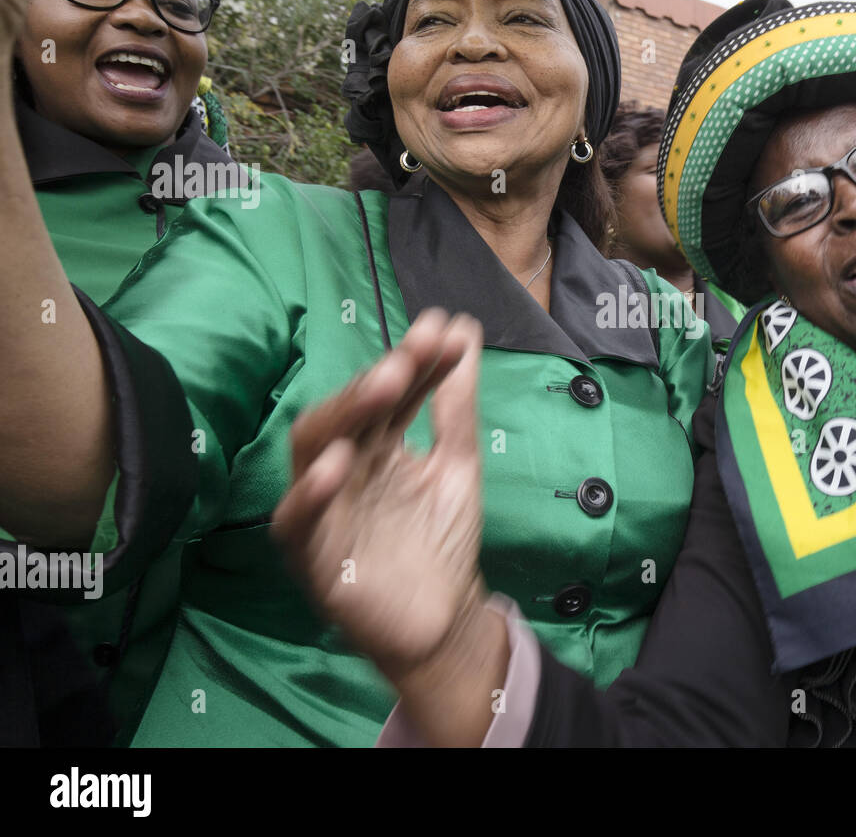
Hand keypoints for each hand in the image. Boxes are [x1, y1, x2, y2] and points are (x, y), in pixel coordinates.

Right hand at [272, 309, 488, 682]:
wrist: (444, 619)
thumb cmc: (441, 539)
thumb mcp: (457, 464)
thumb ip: (456, 405)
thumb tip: (464, 331)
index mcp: (375, 444)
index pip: (389, 393)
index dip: (414, 362)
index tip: (445, 331)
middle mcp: (343, 467)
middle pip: (347, 413)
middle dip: (378, 379)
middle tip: (413, 354)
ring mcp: (324, 507)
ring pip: (314, 450)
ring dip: (346, 414)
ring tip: (384, 383)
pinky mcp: (312, 554)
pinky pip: (297, 520)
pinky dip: (311, 493)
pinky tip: (335, 464)